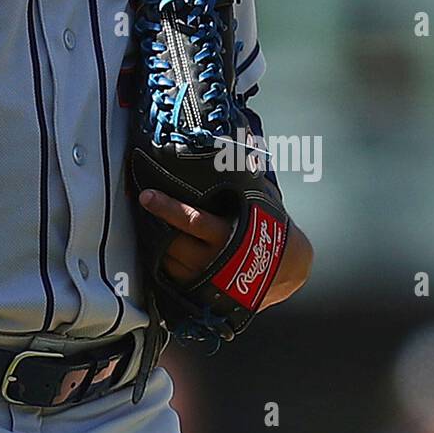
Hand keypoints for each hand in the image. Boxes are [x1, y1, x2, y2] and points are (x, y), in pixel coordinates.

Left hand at [139, 179, 312, 306]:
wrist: (288, 270)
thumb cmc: (270, 229)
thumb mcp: (262, 202)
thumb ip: (249, 177)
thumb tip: (246, 139)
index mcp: (229, 235)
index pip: (192, 221)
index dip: (168, 208)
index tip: (147, 196)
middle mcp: (216, 260)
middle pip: (174, 243)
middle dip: (157, 226)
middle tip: (145, 207)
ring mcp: (208, 281)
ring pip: (170, 262)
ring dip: (157, 244)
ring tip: (152, 224)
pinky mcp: (203, 293)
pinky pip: (173, 278)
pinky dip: (165, 263)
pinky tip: (162, 247)